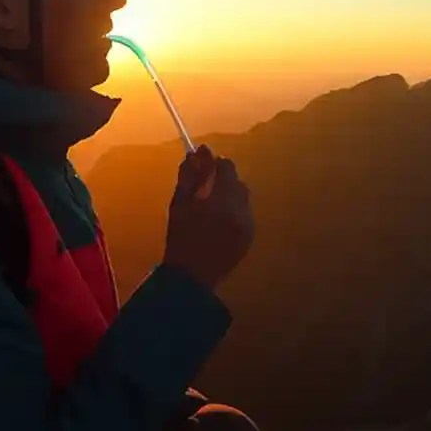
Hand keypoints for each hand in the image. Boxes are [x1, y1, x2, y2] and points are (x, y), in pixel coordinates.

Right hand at [163, 146, 254, 290]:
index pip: (226, 167)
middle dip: (222, 178)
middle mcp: (241, 210)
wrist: (192, 277)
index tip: (202, 162)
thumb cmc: (180, 238)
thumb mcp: (179, 204)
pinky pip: (245, 213)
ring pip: (242, 197)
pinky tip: (219, 219)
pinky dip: (234, 210)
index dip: (214, 161)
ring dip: (229, 194)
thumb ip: (188, 176)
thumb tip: (194, 154)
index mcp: (222, 200)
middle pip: (237, 181)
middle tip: (204, 184)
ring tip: (211, 204)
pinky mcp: (250, 236)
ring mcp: (248, 224)